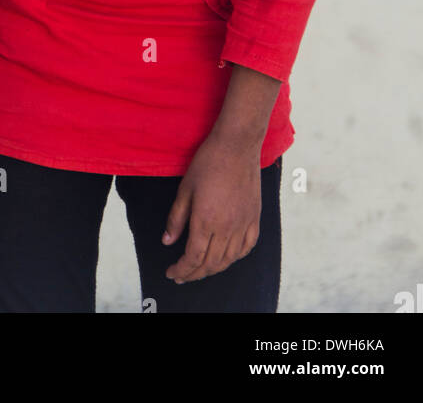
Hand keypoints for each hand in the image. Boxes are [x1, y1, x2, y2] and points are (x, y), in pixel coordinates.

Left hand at [162, 133, 261, 282]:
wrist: (237, 145)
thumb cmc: (207, 162)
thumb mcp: (185, 189)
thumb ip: (176, 218)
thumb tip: (167, 241)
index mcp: (206, 221)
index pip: (193, 257)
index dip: (181, 269)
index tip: (171, 273)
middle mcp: (226, 228)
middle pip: (210, 263)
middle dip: (194, 273)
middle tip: (182, 276)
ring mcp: (243, 224)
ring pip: (229, 259)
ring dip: (213, 269)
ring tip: (200, 270)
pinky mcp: (255, 218)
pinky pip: (247, 247)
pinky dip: (235, 258)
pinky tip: (227, 258)